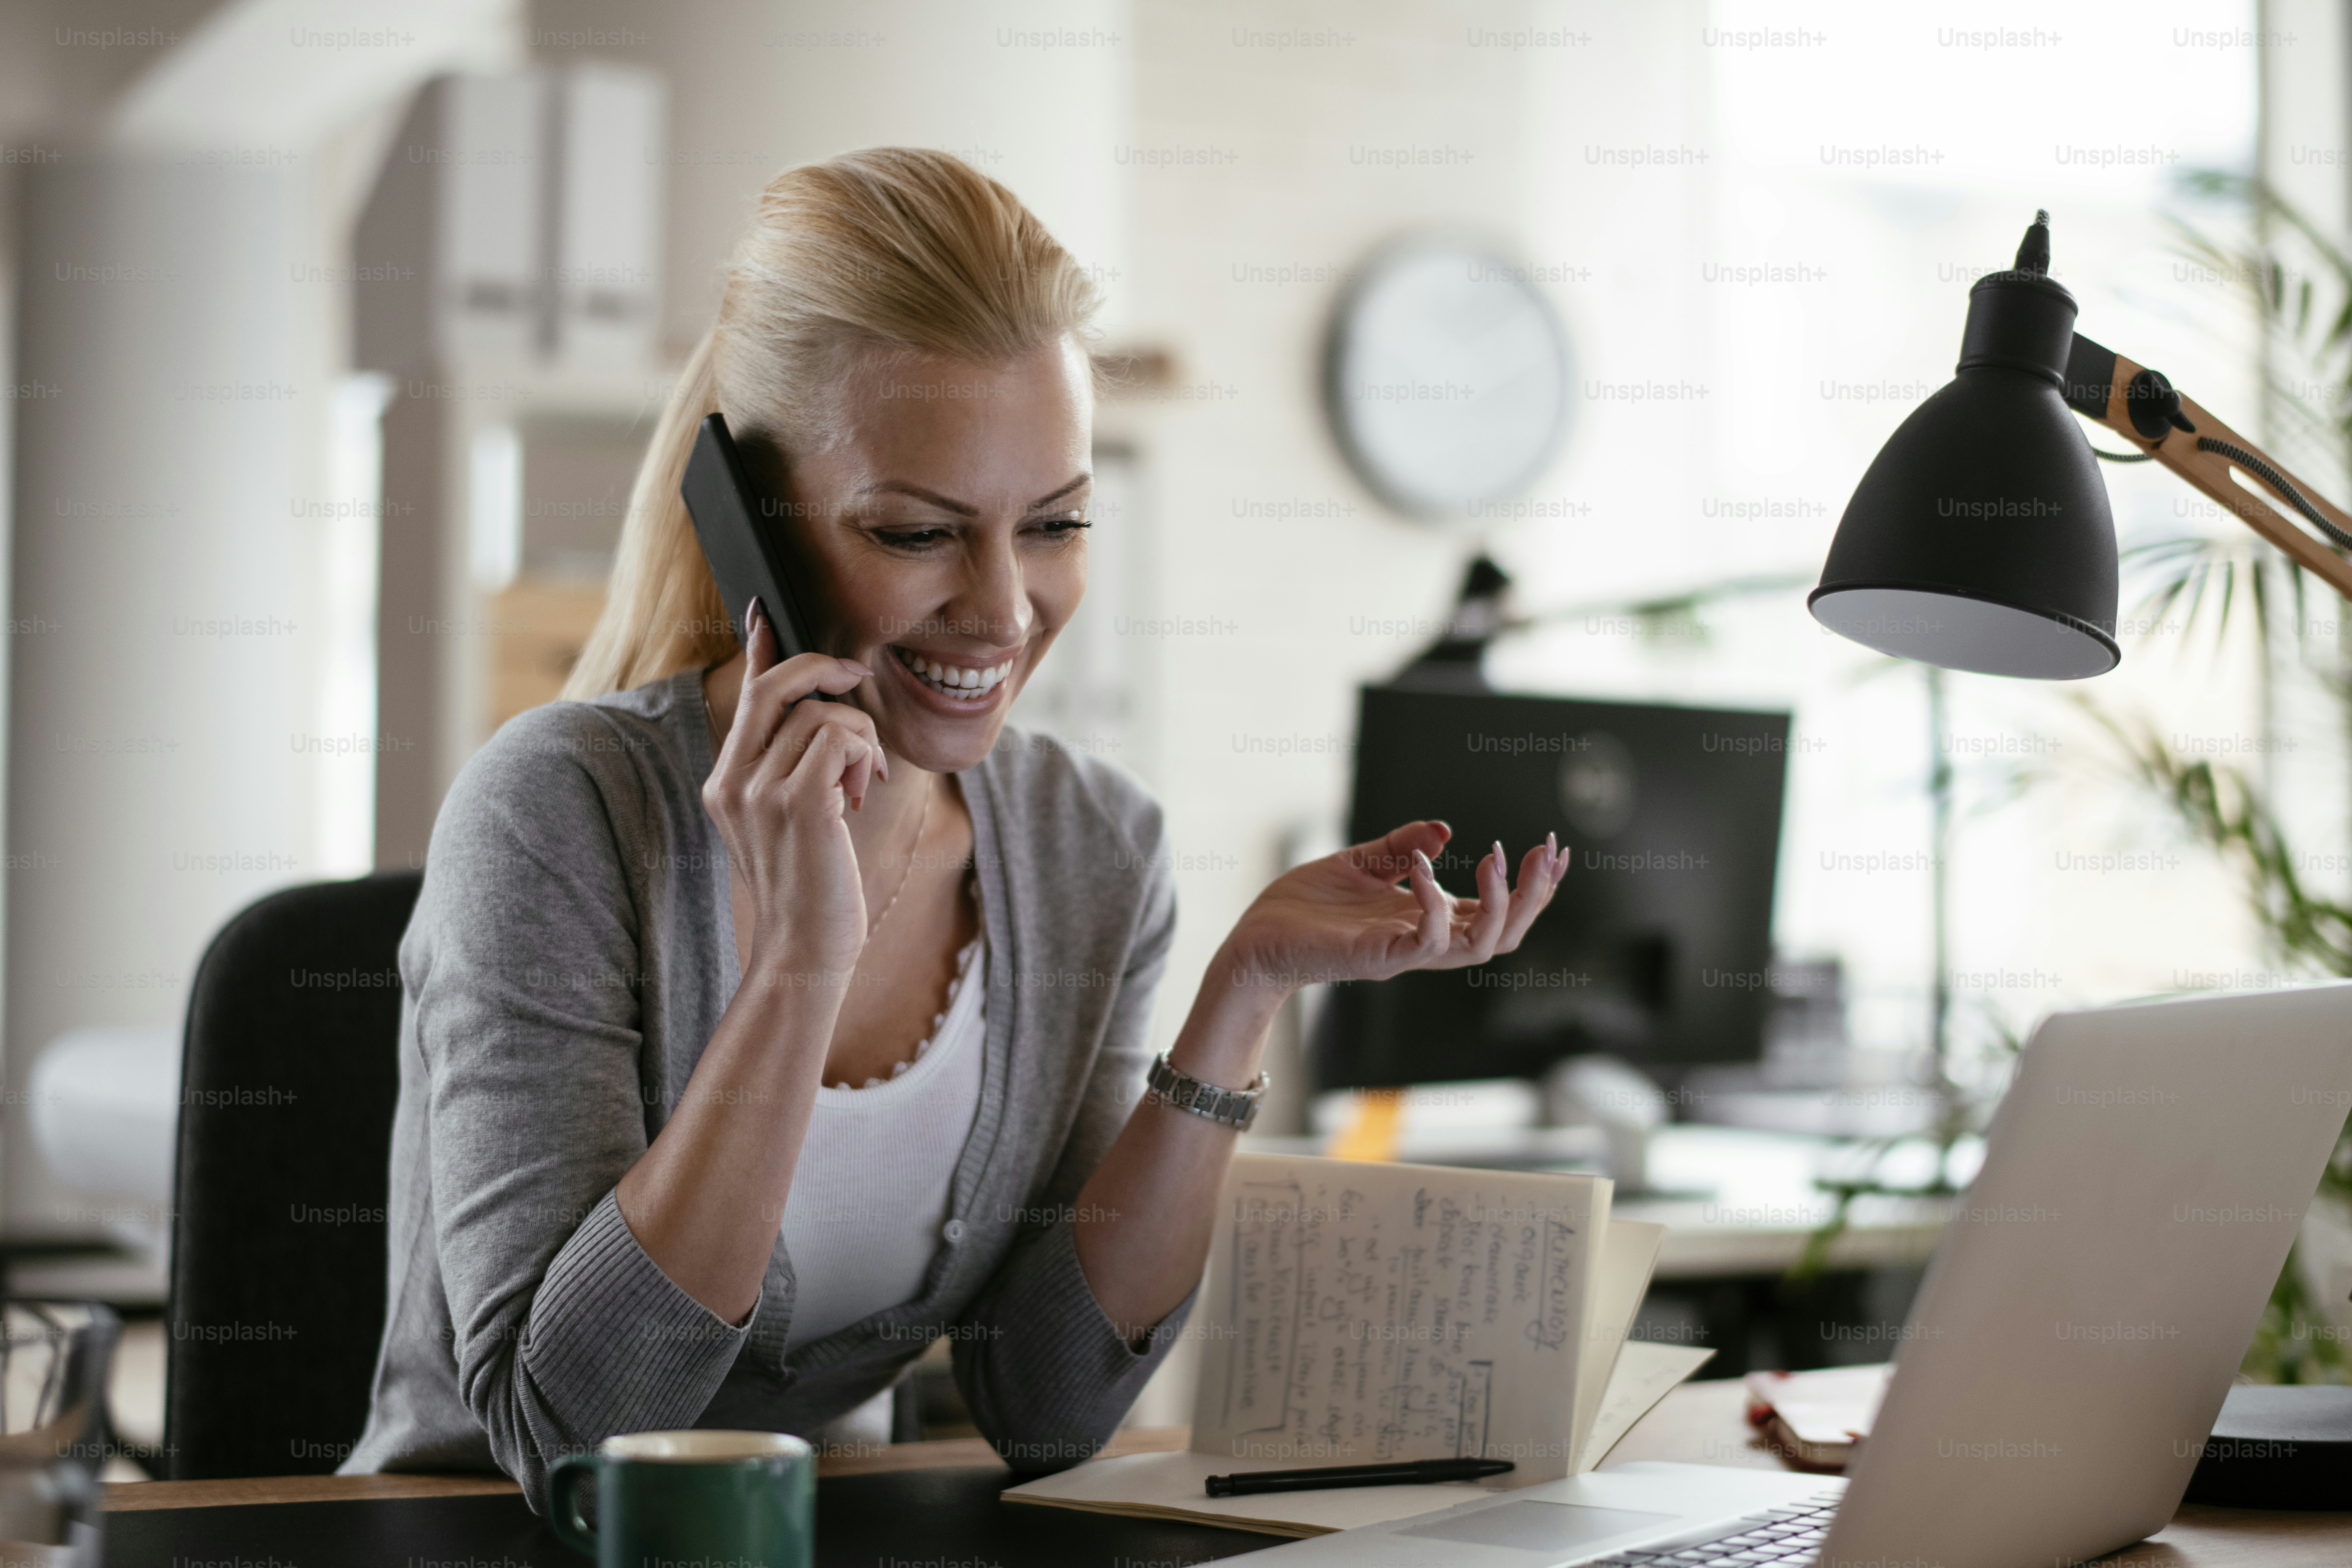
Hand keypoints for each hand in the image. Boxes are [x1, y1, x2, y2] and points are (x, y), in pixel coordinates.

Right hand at [699, 599, 886, 981]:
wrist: (804, 950)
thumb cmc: (809, 886)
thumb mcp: (790, 818)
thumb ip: (793, 766)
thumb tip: (820, 715)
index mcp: (726, 782)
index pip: (743, 696)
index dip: (758, 649)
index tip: (764, 614)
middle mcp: (734, 781)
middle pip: (776, 686)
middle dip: (822, 668)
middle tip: (853, 679)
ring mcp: (761, 791)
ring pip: (820, 712)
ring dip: (859, 735)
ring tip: (863, 778)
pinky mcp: (799, 803)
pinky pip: (839, 737)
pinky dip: (863, 752)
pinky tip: (863, 787)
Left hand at [1222, 820, 1565, 995]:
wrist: (1255, 936)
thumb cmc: (1305, 906)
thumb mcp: (1361, 863)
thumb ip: (1402, 846)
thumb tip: (1445, 830)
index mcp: (1427, 919)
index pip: (1497, 911)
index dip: (1531, 885)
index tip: (1552, 848)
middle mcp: (1425, 941)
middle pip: (1505, 934)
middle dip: (1534, 895)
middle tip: (1543, 851)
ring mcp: (1404, 953)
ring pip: (1480, 946)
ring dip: (1500, 903)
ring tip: (1495, 859)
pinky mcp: (1379, 959)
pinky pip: (1427, 940)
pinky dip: (1435, 903)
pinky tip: (1423, 867)